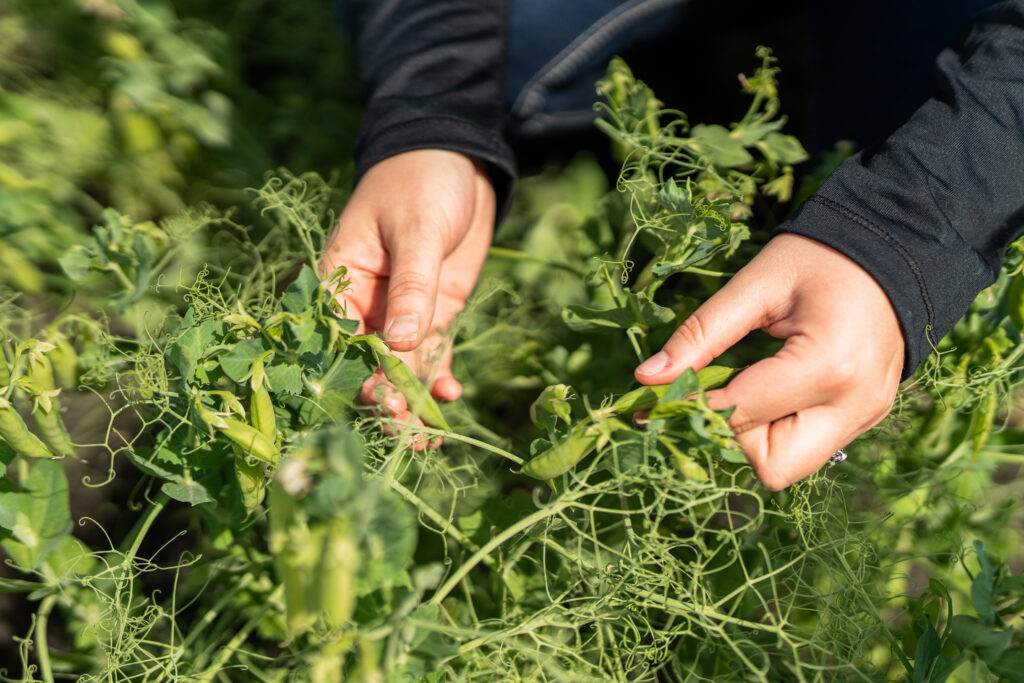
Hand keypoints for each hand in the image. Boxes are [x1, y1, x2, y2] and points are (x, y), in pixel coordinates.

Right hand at [322, 149, 494, 434]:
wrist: (459, 158)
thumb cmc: (422, 181)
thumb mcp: (416, 230)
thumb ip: (411, 286)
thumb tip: (399, 344)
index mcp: (341, 278)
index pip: (338, 334)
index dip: (354, 372)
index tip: (377, 402)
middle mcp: (365, 303)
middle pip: (368, 361)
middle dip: (385, 397)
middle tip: (408, 433)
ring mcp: (400, 310)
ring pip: (400, 365)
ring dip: (412, 399)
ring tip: (428, 435)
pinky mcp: (432, 311)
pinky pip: (430, 352)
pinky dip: (437, 376)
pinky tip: (449, 396)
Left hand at [634, 234, 904, 489]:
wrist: (899, 246)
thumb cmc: (822, 256)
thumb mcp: (756, 285)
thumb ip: (700, 334)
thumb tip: (644, 378)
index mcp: (827, 366)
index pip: (739, 414)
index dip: (690, 405)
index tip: (657, 393)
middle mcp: (853, 404)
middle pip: (771, 467)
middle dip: (730, 436)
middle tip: (714, 391)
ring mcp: (866, 416)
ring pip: (790, 466)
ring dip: (753, 437)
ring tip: (746, 383)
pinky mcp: (867, 417)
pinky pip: (809, 447)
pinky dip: (777, 429)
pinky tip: (770, 386)